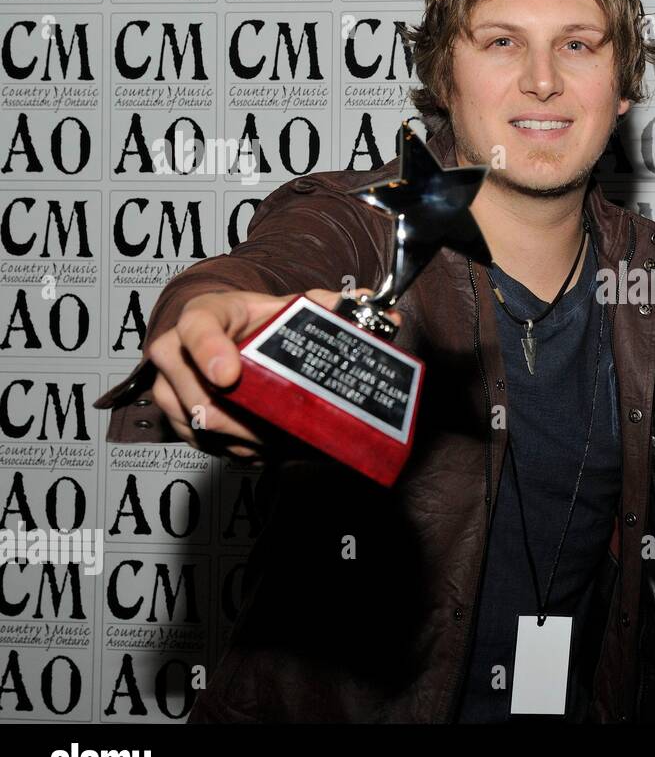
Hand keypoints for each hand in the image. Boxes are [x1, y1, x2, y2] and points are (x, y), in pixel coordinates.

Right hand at [145, 288, 399, 461]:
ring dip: (243, 440)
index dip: (210, 352)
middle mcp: (175, 349)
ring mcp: (168, 385)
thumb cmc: (254, 319)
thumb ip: (333, 308)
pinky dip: (236, 450)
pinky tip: (266, 448)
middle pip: (198, 395)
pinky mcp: (173, 415)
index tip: (232, 375)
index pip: (197, 328)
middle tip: (282, 429)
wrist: (221, 330)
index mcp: (204, 313)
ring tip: (280, 442)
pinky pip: (200, 443)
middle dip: (244, 420)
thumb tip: (384, 316)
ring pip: (200, 426)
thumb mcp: (289, 306)